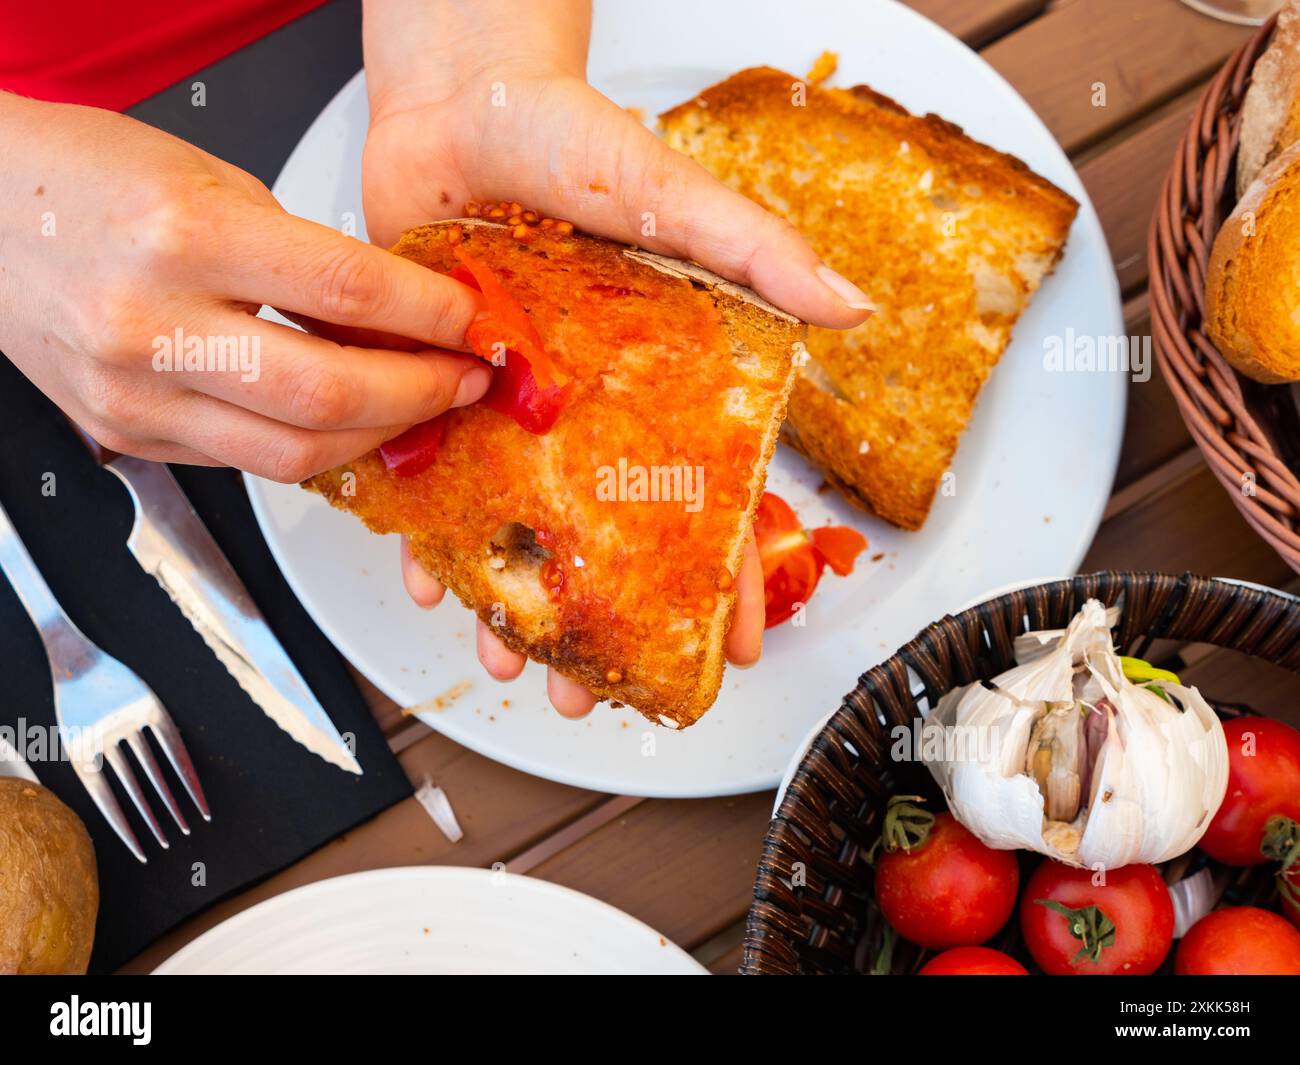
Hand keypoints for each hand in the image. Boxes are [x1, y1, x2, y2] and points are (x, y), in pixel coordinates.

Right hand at [0, 93, 491, 481]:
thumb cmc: (90, 181)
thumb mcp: (216, 183)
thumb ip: (307, 257)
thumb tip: (401, 315)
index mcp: (184, 237)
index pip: (346, 291)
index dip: (431, 316)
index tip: (473, 324)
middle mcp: (152, 326)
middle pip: (329, 395)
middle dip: (422, 394)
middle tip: (464, 379)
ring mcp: (136, 394)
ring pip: (295, 453)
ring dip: (380, 437)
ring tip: (420, 408)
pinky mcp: (130, 434)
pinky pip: (249, 462)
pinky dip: (315, 448)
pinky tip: (351, 424)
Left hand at [362, 0, 871, 715]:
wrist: (454, 100)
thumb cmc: (568, 132)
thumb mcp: (668, 193)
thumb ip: (754, 252)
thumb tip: (850, 311)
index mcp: (660, 377)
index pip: (708, 495)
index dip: (724, 575)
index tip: (735, 645)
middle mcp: (591, 406)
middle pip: (610, 536)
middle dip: (606, 619)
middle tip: (593, 689)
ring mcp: (518, 407)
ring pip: (525, 529)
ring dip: (518, 602)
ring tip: (514, 664)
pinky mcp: (446, 390)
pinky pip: (441, 481)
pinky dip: (431, 534)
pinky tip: (429, 584)